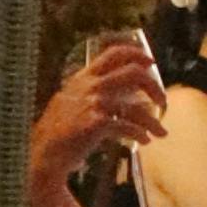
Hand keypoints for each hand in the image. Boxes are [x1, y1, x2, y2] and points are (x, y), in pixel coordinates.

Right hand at [29, 32, 167, 206]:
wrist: (44, 152)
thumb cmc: (59, 130)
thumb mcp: (72, 101)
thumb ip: (95, 91)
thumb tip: (129, 92)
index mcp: (84, 77)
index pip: (113, 53)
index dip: (137, 54)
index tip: (151, 63)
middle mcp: (91, 86)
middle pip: (134, 74)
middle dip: (154, 87)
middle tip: (162, 101)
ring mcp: (94, 104)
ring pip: (136, 107)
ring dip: (153, 121)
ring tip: (160, 132)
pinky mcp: (96, 124)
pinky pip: (128, 127)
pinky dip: (140, 134)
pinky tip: (145, 141)